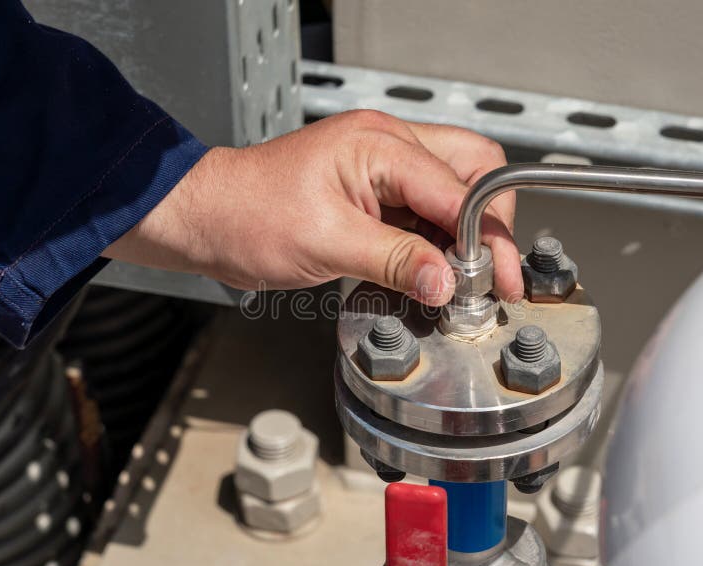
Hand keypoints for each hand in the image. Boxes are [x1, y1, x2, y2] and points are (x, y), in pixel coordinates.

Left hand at [104, 110, 522, 305]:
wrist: (207, 218)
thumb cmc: (247, 215)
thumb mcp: (326, 243)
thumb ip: (395, 261)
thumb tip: (447, 282)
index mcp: (379, 145)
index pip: (459, 187)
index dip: (485, 237)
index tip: (495, 280)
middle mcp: (387, 145)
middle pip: (473, 170)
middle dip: (489, 223)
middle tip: (489, 273)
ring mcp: (381, 165)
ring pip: (453, 191)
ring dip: (462, 236)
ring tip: (457, 281)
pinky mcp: (373, 189)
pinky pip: (423, 209)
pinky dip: (435, 241)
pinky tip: (429, 271)